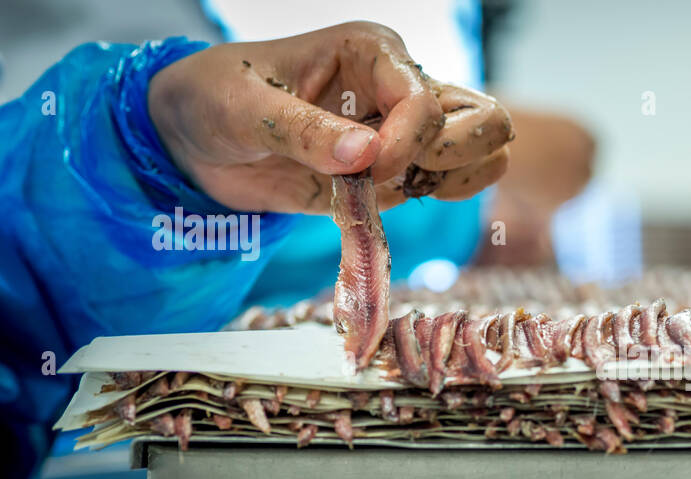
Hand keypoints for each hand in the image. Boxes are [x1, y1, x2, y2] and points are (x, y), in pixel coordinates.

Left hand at [147, 22, 512, 213]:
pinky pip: (446, 189)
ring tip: (389, 188)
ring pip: (483, 155)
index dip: (407, 143)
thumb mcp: (246, 108)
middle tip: (398, 176)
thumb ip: (304, 131)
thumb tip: (366, 157)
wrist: (194, 139)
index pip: (427, 101)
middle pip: (487, 120)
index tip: (366, 170)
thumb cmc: (215, 98)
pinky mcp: (396, 175)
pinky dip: (429, 204)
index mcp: (372, 53)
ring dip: (453, 183)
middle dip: (454, 157)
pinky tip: (376, 203)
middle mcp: (401, 89)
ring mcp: (406, 134)